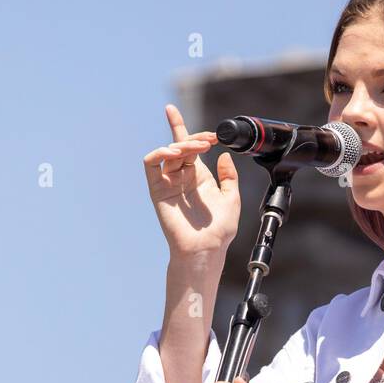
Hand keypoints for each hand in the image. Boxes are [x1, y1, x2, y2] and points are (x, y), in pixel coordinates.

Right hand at [143, 103, 240, 258]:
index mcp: (199, 177)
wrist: (206, 248)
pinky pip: (151, 164)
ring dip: (182, 143)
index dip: (198, 133)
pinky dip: (160, 152)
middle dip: (194, 137)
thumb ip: (229, 176)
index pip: (193, 147)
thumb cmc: (219, 230)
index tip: (216, 135)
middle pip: (181, 145)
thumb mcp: (232, 198)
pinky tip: (174, 152)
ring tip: (197, 147)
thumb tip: (225, 155)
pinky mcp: (158, 189)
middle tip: (209, 141)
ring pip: (168, 152)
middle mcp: (182, 177)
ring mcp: (169, 182)